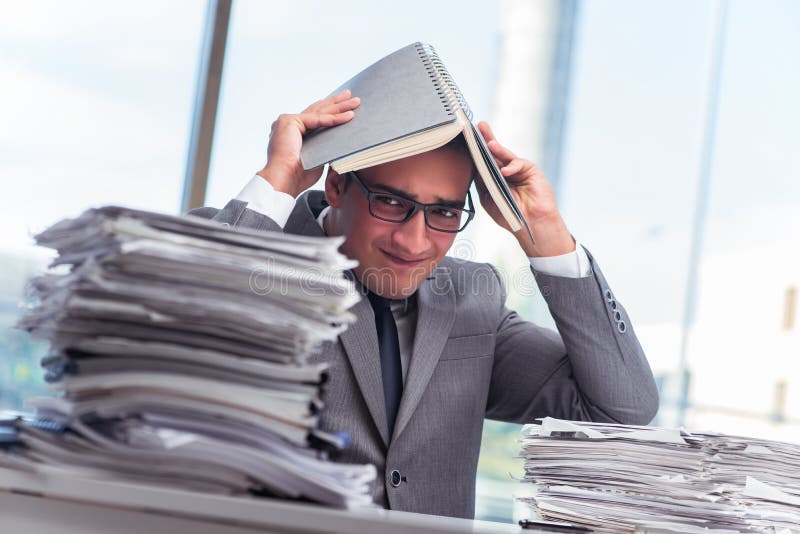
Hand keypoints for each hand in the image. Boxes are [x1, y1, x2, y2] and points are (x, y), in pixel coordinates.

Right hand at [256, 90, 359, 196]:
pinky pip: (318, 119)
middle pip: (317, 110)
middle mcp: (289, 124)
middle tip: (350, 96)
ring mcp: (288, 121)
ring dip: (339, 107)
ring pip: (319, 112)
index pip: (314, 117)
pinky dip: (334, 119)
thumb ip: (324, 147)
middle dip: (336, 103)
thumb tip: (339, 144)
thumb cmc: (299, 175)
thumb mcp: (317, 157)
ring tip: (355, 102)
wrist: (285, 179)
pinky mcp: (290, 121)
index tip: (344, 106)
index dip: (329, 111)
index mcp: (293, 132)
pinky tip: (349, 115)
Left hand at [476, 121, 574, 257]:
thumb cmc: (508, 214)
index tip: (467, 138)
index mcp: (493, 177)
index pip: (483, 160)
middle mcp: (505, 171)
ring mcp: (517, 169)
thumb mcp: (488, 197)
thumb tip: (474, 165)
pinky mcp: (530, 170)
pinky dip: (512, 167)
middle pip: (494, 152)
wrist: (529, 224)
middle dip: (486, 139)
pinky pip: (519, 163)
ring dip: (497, 148)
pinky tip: (505, 171)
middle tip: (479, 126)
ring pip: (506, 155)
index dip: (476, 149)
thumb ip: (482, 180)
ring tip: (489, 144)